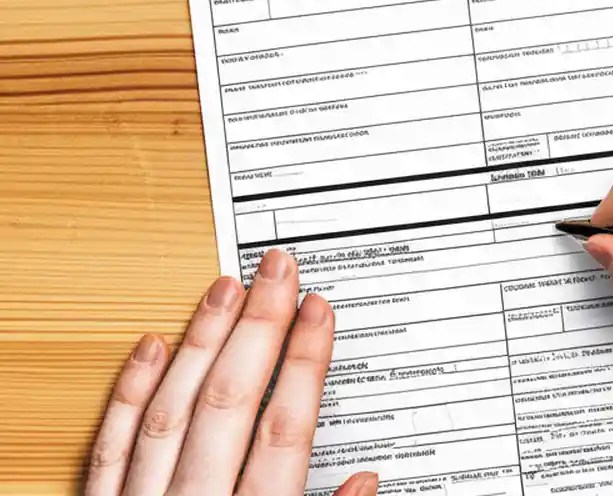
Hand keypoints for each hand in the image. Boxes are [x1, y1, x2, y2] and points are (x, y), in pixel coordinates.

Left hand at [85, 249, 376, 495]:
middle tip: (277, 272)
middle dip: (259, 328)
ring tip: (225, 290)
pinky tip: (151, 346)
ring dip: (202, 343)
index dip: (305, 362)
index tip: (318, 312)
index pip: (286, 430)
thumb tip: (365, 484)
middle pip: (231, 403)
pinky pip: (111, 447)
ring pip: (172, 411)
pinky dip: (131, 395)